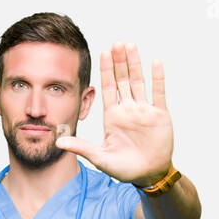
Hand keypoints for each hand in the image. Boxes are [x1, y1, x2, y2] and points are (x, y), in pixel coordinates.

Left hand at [55, 42, 173, 186]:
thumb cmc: (124, 168)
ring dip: (135, 64)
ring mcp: (144, 111)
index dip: (105, 69)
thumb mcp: (100, 157)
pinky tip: (155, 62)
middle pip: (122, 79)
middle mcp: (128, 108)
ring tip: (131, 45)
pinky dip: (157, 78)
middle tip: (116, 42)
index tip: (102, 52)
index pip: (108, 86)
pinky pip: (158, 93)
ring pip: (139, 81)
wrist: (148, 176)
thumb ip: (81, 147)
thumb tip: (57, 142)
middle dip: (119, 61)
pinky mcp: (160, 116)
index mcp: (112, 115)